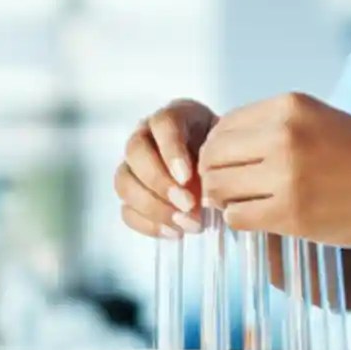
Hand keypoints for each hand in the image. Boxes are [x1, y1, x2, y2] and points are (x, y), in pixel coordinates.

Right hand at [115, 99, 217, 237]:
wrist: (218, 167)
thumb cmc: (224, 154)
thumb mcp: (226, 148)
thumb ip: (217, 161)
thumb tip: (207, 194)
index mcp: (171, 116)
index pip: (162, 125)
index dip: (171, 152)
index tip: (187, 177)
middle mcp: (144, 136)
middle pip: (135, 152)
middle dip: (159, 182)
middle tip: (187, 204)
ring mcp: (132, 165)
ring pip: (124, 182)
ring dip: (152, 206)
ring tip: (184, 224)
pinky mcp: (131, 194)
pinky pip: (126, 210)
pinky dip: (148, 224)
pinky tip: (174, 232)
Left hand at [198, 92, 350, 246]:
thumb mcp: (321, 122)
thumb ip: (276, 127)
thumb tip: (223, 144)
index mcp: (290, 106)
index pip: (224, 126)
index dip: (221, 150)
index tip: (235, 167)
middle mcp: (283, 135)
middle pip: (213, 156)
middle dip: (216, 176)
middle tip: (234, 191)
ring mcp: (286, 174)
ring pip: (218, 187)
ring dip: (226, 200)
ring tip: (248, 205)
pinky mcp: (291, 213)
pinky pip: (237, 217)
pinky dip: (241, 221)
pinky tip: (262, 220)